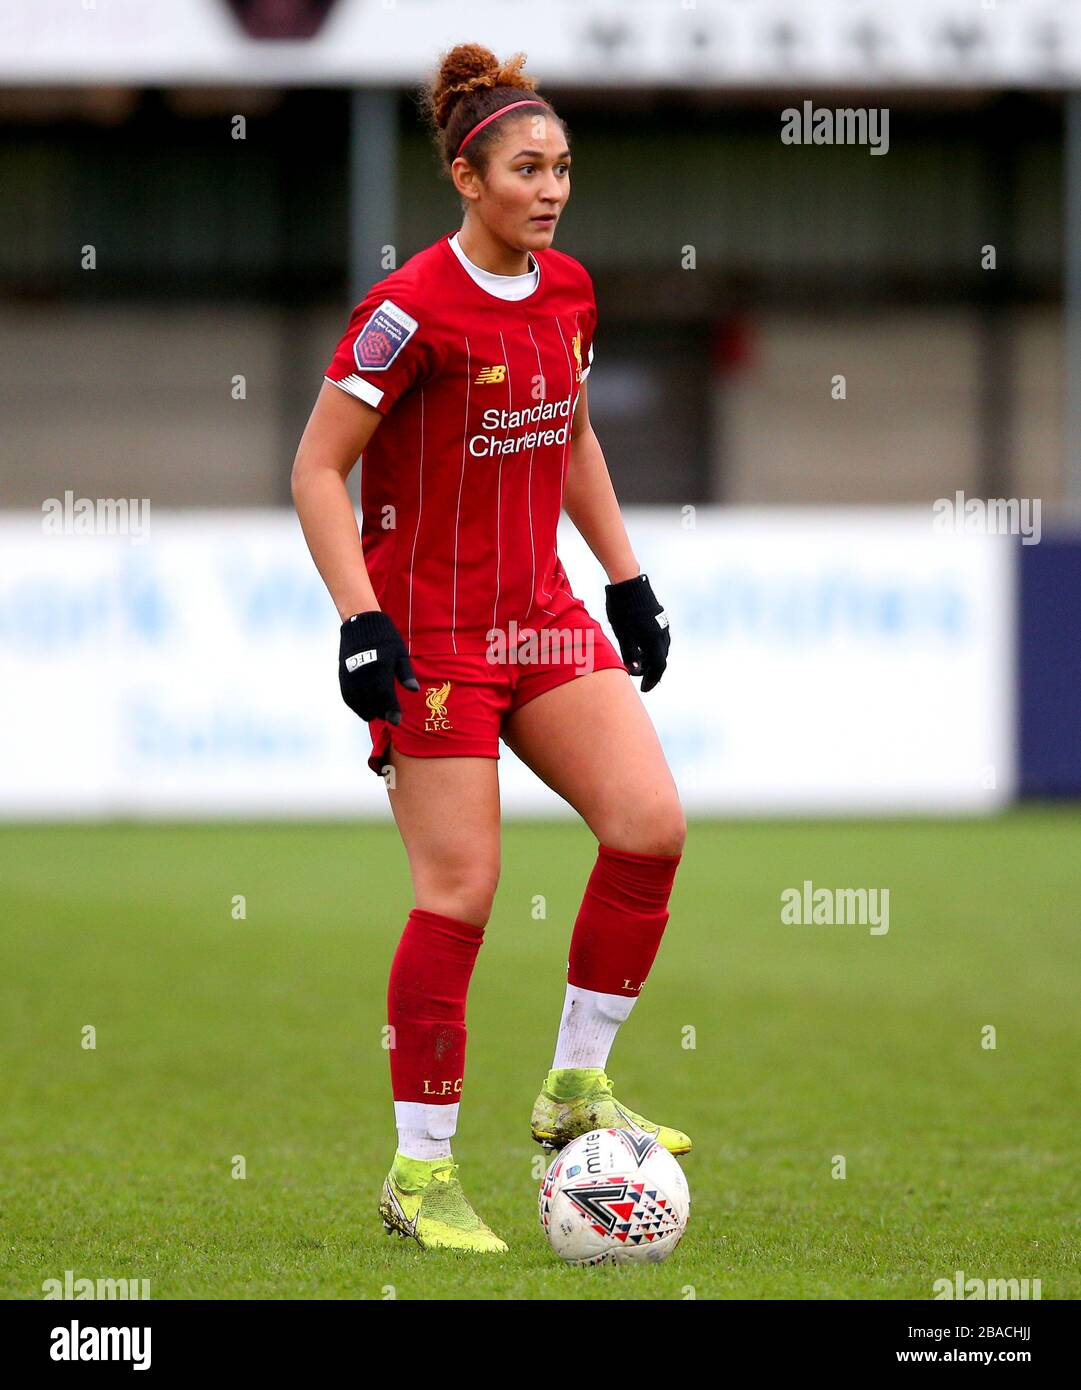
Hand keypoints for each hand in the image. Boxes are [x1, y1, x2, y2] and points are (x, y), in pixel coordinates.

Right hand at [338, 610, 419, 723]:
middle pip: (371, 701)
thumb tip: (414, 690)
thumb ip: (406, 673)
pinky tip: (363, 709)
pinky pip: (348, 696)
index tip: (396, 721)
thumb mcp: (400, 653)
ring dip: (367, 711)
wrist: (361, 624)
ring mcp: (351, 674)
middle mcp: (364, 672)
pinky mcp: (343, 675)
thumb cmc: (386, 639)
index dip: (391, 709)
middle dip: (381, 712)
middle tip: (389, 716)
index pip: (385, 694)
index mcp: (380, 666)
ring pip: (358, 701)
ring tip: (377, 715)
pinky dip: (355, 705)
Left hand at [604, 573, 670, 691]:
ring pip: (661, 649)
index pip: (658, 667)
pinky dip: (653, 648)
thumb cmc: (621, 609)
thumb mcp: (623, 634)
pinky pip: (660, 639)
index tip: (644, 689)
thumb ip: (630, 654)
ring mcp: (662, 625)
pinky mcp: (659, 617)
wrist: (628, 583)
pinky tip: (641, 648)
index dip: (652, 680)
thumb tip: (635, 671)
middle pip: (661, 659)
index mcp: (654, 640)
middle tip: (639, 678)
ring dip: (652, 660)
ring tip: (640, 665)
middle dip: (651, 671)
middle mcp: (662, 633)